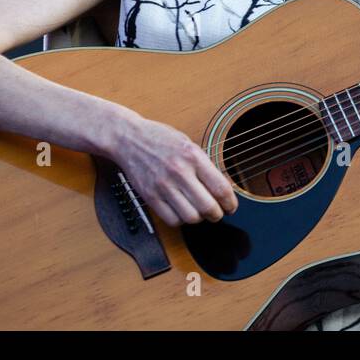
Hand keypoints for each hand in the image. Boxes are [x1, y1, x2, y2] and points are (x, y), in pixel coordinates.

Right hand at [111, 112, 237, 225]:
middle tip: (218, 213)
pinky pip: (172, 220)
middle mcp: (179, 172)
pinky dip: (181, 220)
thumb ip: (205, 166)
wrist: (129, 138)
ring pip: (191, 217)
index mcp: (193, 156)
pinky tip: (182, 211)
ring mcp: (163, 186)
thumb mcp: (189, 144)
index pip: (220, 188)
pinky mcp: (150, 197)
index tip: (231, 206)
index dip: (230, 203)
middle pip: (208, 207)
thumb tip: (222, 190)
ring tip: (199, 211)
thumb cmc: (161, 139)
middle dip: (218, 214)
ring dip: (199, 218)